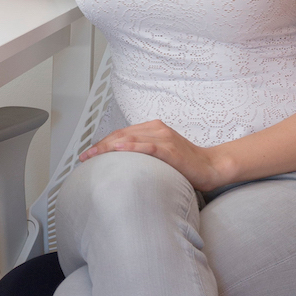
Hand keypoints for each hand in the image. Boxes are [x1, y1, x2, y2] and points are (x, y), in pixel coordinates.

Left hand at [79, 118, 231, 193]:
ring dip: (109, 146)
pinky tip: (119, 149)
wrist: (210, 166)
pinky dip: (132, 147)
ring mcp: (164, 138)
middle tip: (85, 157)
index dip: (103, 143)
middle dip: (101, 145)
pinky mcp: (170, 149)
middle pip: (122, 134)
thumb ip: (143, 154)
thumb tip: (121, 165)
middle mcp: (157, 129)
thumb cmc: (185, 164)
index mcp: (153, 128)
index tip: (88, 154)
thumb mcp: (160, 155)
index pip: (121, 134)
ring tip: (94, 154)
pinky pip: (148, 146)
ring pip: (130, 138)